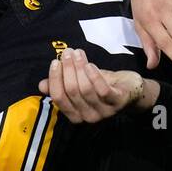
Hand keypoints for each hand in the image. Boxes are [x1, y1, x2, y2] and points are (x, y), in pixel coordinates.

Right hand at [37, 48, 157, 123]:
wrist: (130, 90)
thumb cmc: (101, 86)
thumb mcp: (79, 85)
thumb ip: (62, 86)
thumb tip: (41, 85)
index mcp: (75, 115)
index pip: (59, 98)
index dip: (55, 80)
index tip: (55, 62)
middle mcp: (88, 118)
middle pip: (72, 92)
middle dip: (68, 69)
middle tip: (67, 52)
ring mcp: (104, 112)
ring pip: (85, 89)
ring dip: (80, 67)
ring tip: (78, 53)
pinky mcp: (117, 102)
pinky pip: (102, 90)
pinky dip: (94, 75)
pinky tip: (91, 64)